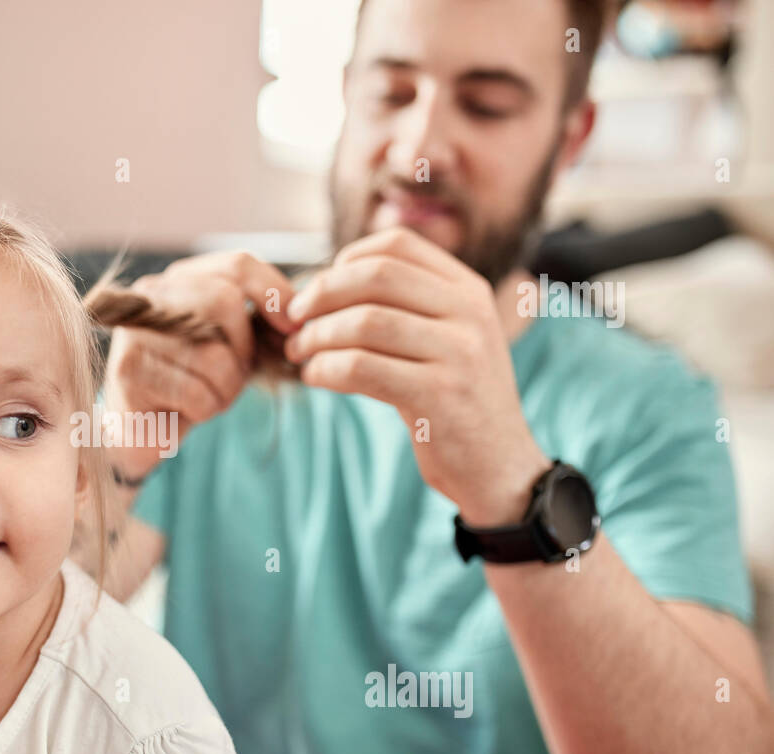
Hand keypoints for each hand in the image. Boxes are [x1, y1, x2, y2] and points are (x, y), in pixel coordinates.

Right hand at [102, 250, 297, 479]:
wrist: (142, 429)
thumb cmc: (191, 383)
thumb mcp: (228, 343)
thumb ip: (256, 320)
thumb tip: (300, 312)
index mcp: (177, 280)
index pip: (236, 265)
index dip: (273, 291)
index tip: (294, 326)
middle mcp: (149, 297)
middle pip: (223, 301)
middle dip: (244, 347)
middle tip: (238, 374)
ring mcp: (134, 332)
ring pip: (214, 355)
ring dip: (226, 388)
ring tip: (209, 397)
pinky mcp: (128, 372)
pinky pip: (196, 391)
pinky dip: (206, 409)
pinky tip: (187, 411)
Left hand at [283, 227, 549, 524]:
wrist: (499, 467)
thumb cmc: (454, 401)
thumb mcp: (446, 339)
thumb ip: (403, 307)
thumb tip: (317, 284)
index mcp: (468, 290)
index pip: (396, 246)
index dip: (344, 262)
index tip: (317, 292)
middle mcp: (469, 313)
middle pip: (375, 276)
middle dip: (321, 295)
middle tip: (293, 321)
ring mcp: (458, 353)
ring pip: (363, 322)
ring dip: (316, 337)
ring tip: (298, 353)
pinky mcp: (438, 395)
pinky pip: (360, 368)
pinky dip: (324, 369)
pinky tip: (315, 378)